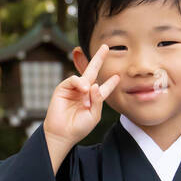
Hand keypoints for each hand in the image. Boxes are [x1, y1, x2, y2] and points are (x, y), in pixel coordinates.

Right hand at [43, 43, 119, 170]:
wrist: (63, 133)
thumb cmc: (79, 127)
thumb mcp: (94, 115)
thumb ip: (98, 100)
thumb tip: (94, 84)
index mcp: (93, 99)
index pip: (104, 88)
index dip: (110, 83)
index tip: (117, 76)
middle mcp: (84, 92)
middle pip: (93, 72)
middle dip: (99, 59)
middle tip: (106, 47)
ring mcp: (73, 89)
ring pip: (84, 77)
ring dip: (88, 86)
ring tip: (86, 96)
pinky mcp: (63, 88)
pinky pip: (74, 79)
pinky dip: (79, 83)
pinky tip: (82, 89)